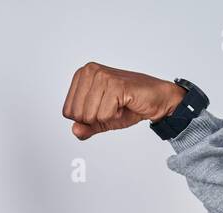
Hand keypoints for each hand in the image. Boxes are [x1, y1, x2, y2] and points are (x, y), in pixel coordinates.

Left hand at [61, 62, 184, 139]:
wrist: (155, 99)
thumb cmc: (128, 106)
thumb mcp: (100, 120)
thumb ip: (85, 127)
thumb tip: (74, 130)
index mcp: (82, 76)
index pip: (67, 112)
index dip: (85, 119)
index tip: (101, 107)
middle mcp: (90, 71)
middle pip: (76, 115)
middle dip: (94, 118)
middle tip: (111, 107)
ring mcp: (102, 76)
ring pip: (89, 116)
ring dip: (106, 117)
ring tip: (118, 104)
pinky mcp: (116, 84)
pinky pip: (104, 115)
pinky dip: (115, 116)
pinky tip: (125, 103)